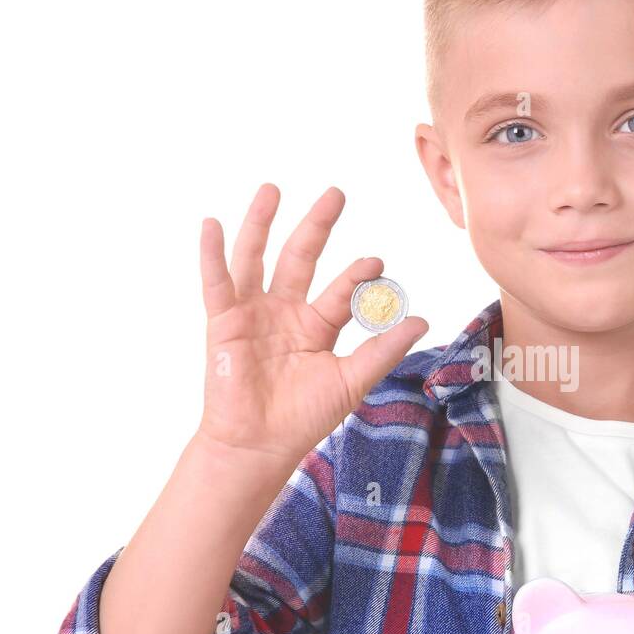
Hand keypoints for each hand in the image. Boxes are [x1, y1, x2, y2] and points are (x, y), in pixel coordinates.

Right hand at [197, 183, 427, 466]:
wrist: (260, 444)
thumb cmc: (304, 418)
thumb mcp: (351, 381)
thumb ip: (382, 350)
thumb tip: (422, 320)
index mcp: (317, 326)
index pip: (340, 291)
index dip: (358, 275)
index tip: (377, 263)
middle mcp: (285, 312)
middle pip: (301, 258)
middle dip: (318, 227)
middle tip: (336, 194)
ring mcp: (253, 314)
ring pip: (256, 259)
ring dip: (261, 224)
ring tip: (272, 189)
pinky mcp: (224, 323)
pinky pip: (217, 283)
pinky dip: (212, 253)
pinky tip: (212, 223)